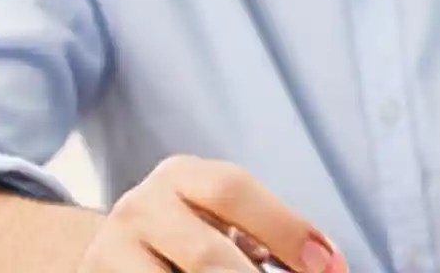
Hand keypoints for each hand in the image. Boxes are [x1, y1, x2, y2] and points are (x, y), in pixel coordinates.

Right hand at [76, 154, 346, 272]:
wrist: (112, 255)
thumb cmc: (191, 237)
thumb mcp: (222, 222)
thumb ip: (269, 238)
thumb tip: (328, 265)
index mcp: (182, 175)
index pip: (234, 190)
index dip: (287, 229)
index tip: (330, 265)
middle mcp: (140, 205)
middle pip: (207, 253)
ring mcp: (109, 251)